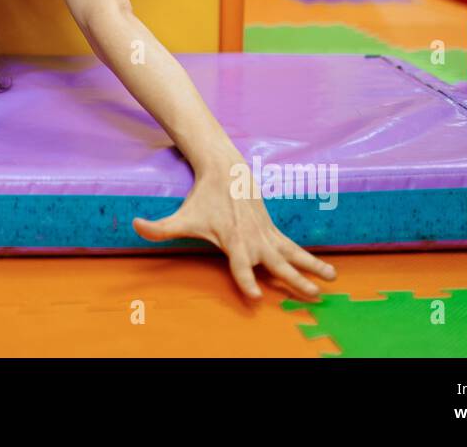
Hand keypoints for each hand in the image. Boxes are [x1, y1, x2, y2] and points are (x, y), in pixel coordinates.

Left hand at [133, 160, 335, 301]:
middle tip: (310, 295)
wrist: (225, 170)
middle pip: (276, 265)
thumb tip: (134, 225)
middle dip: (293, 281)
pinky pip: (295, 247)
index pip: (240, 267)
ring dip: (312, 268)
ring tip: (332, 281)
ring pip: (293, 255)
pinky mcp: (273, 230)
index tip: (256, 296)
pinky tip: (327, 271)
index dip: (246, 281)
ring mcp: (266, 235)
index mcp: (233, 242)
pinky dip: (311, 258)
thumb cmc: (201, 198)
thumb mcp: (180, 217)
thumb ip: (158, 227)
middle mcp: (254, 241)